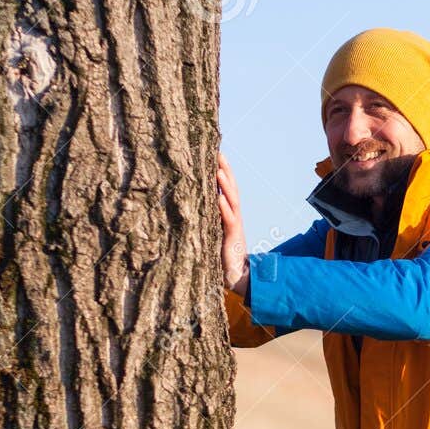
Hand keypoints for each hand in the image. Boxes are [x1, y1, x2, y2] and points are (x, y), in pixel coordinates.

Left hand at [217, 152, 249, 297]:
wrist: (236, 276)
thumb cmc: (221, 254)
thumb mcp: (213, 231)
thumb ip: (208, 217)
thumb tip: (193, 202)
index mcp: (228, 214)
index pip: (226, 188)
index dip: (222, 171)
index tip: (214, 152)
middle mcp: (233, 216)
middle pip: (231, 189)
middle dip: (225, 170)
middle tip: (218, 152)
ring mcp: (235, 226)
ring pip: (232, 201)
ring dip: (226, 185)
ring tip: (218, 169)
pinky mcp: (232, 238)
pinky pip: (229, 220)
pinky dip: (224, 208)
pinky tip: (218, 198)